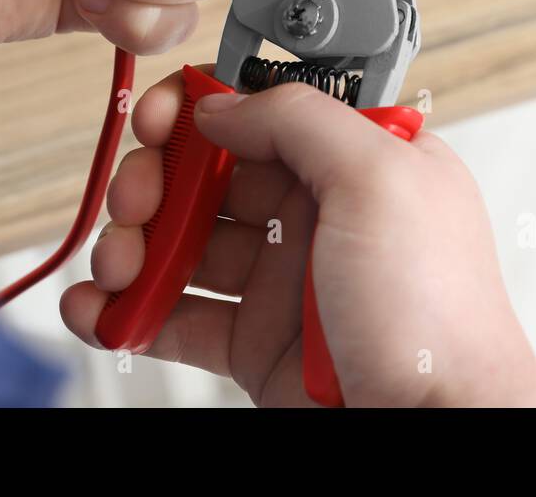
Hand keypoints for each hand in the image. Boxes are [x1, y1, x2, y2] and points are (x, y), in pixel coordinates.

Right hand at [60, 71, 535, 406]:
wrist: (436, 432)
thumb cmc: (435, 316)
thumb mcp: (380, 183)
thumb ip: (300, 121)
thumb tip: (224, 103)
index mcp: (355, 163)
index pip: (263, 111)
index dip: (202, 107)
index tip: (161, 121)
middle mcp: (315, 215)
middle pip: (208, 175)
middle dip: (155, 180)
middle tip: (135, 202)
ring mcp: (281, 280)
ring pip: (182, 244)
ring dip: (133, 246)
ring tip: (117, 267)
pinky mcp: (254, 343)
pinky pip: (175, 316)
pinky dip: (127, 312)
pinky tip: (98, 310)